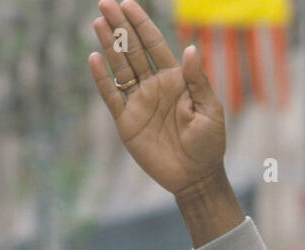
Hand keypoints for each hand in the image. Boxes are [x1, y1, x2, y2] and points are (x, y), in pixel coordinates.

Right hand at [88, 0, 225, 199]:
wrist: (196, 176)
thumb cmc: (209, 144)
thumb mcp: (210, 111)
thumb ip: (198, 81)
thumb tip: (190, 50)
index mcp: (176, 81)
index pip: (155, 46)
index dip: (141, 24)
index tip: (128, 4)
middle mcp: (154, 87)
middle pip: (133, 50)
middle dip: (120, 26)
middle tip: (105, 3)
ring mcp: (139, 102)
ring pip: (120, 68)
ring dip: (109, 45)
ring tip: (98, 22)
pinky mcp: (127, 121)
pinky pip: (112, 95)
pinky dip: (102, 78)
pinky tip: (94, 58)